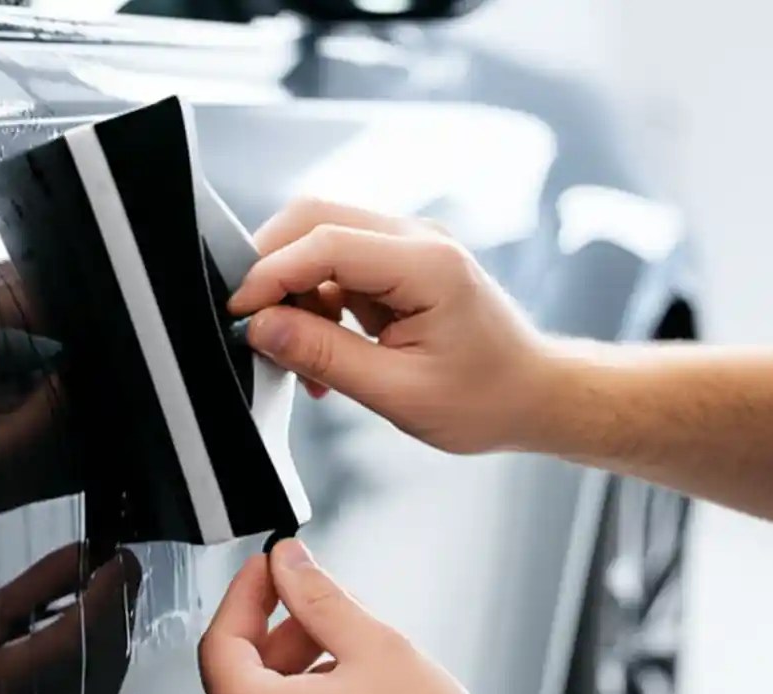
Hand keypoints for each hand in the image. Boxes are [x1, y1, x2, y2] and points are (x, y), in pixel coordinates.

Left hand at [199, 539, 479, 693]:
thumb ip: (323, 598)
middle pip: (240, 671)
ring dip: (295, 661)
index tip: (269, 566)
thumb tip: (290, 562)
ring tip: (345, 642)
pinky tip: (348, 684)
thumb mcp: (377, 651)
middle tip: (313, 597)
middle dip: (280, 626)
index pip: (220, 641)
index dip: (246, 593)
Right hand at [228, 197, 550, 453]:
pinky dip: (314, 301)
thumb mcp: (397, 392)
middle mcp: (417, 239)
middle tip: (254, 322)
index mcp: (426, 265)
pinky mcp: (398, 261)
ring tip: (299, 352)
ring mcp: (408, 245)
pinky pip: (336, 263)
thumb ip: (323, 356)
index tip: (240, 313)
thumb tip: (261, 328)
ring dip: (293, 289)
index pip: (325, 243)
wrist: (532, 393)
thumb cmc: (485, 397)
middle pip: (314, 218)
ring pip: (320, 238)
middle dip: (271, 267)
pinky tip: (321, 348)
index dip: (270, 274)